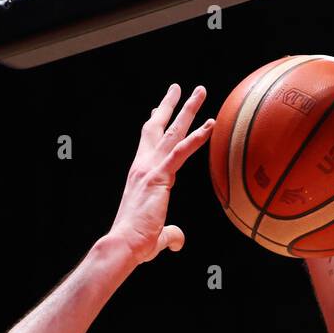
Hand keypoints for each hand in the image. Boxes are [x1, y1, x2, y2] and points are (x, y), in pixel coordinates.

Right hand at [106, 83, 214, 263]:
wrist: (123, 245)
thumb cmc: (136, 243)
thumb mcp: (157, 237)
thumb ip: (170, 235)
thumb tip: (177, 241)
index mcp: (141, 175)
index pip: (148, 143)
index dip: (154, 124)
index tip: (156, 109)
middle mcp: (143, 166)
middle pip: (158, 128)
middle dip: (170, 106)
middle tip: (180, 87)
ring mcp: (150, 169)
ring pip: (172, 132)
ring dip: (187, 110)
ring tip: (200, 91)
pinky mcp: (159, 177)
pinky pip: (180, 152)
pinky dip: (196, 138)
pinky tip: (210, 125)